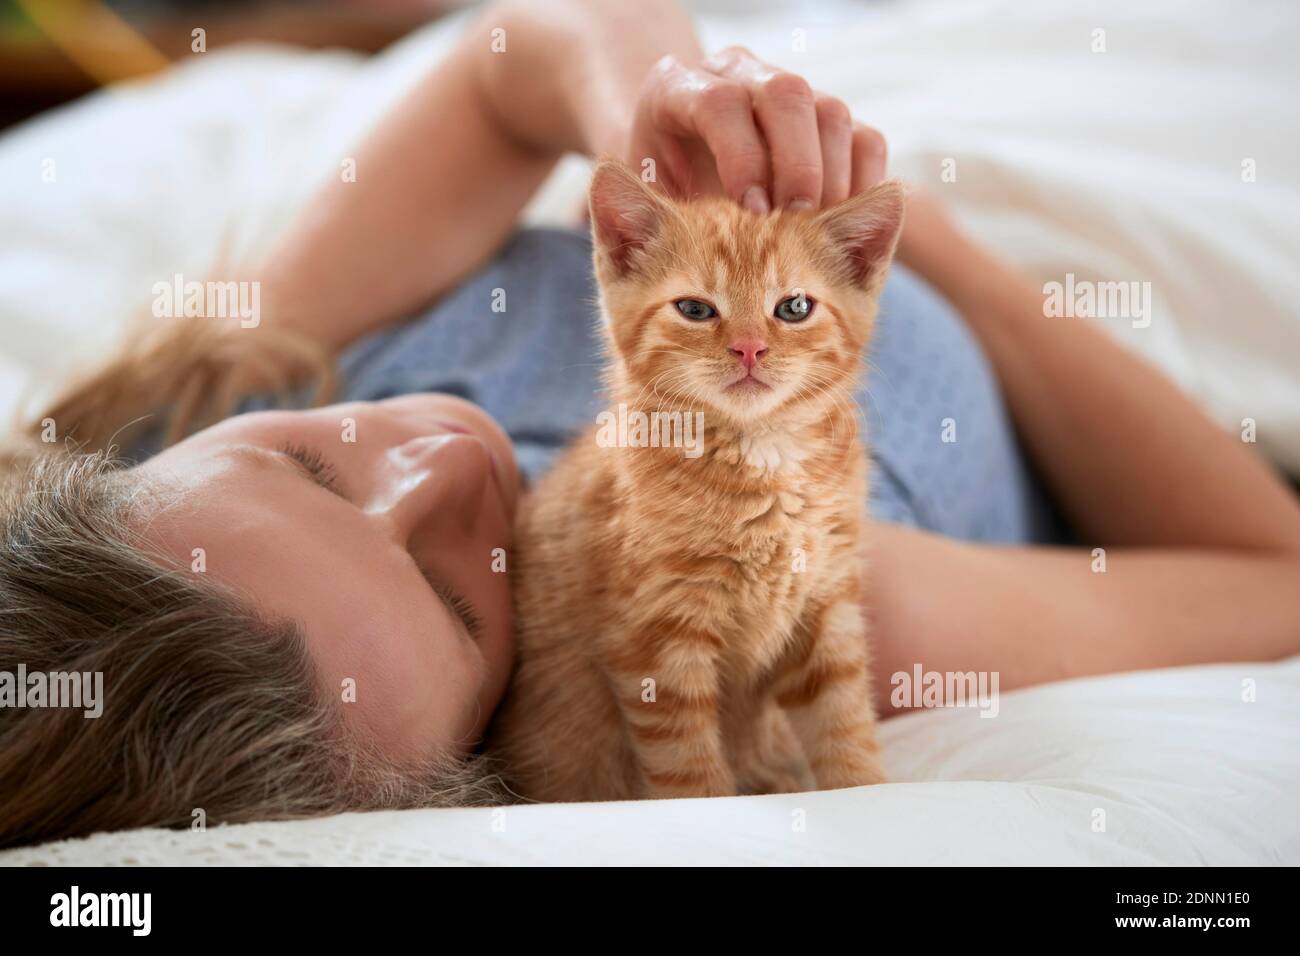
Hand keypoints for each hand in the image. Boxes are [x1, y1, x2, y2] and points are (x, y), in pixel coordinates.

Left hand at [625, 46, 887, 211]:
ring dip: (832, 175)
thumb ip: (627, 197)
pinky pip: (863, 137)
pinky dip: (862, 179)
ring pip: (827, 111)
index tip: (751, 211)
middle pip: (784, 94)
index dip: (741, 155)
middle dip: (796, 163)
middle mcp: (736, 76)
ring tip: (816, 228)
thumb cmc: (648, 193)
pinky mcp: (822, 124)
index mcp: (678, 89)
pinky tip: (841, 221)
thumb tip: (610, 194)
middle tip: (796, 220)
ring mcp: (785, 95)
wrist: (672, 165)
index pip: (720, 102)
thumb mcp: (629, 195)